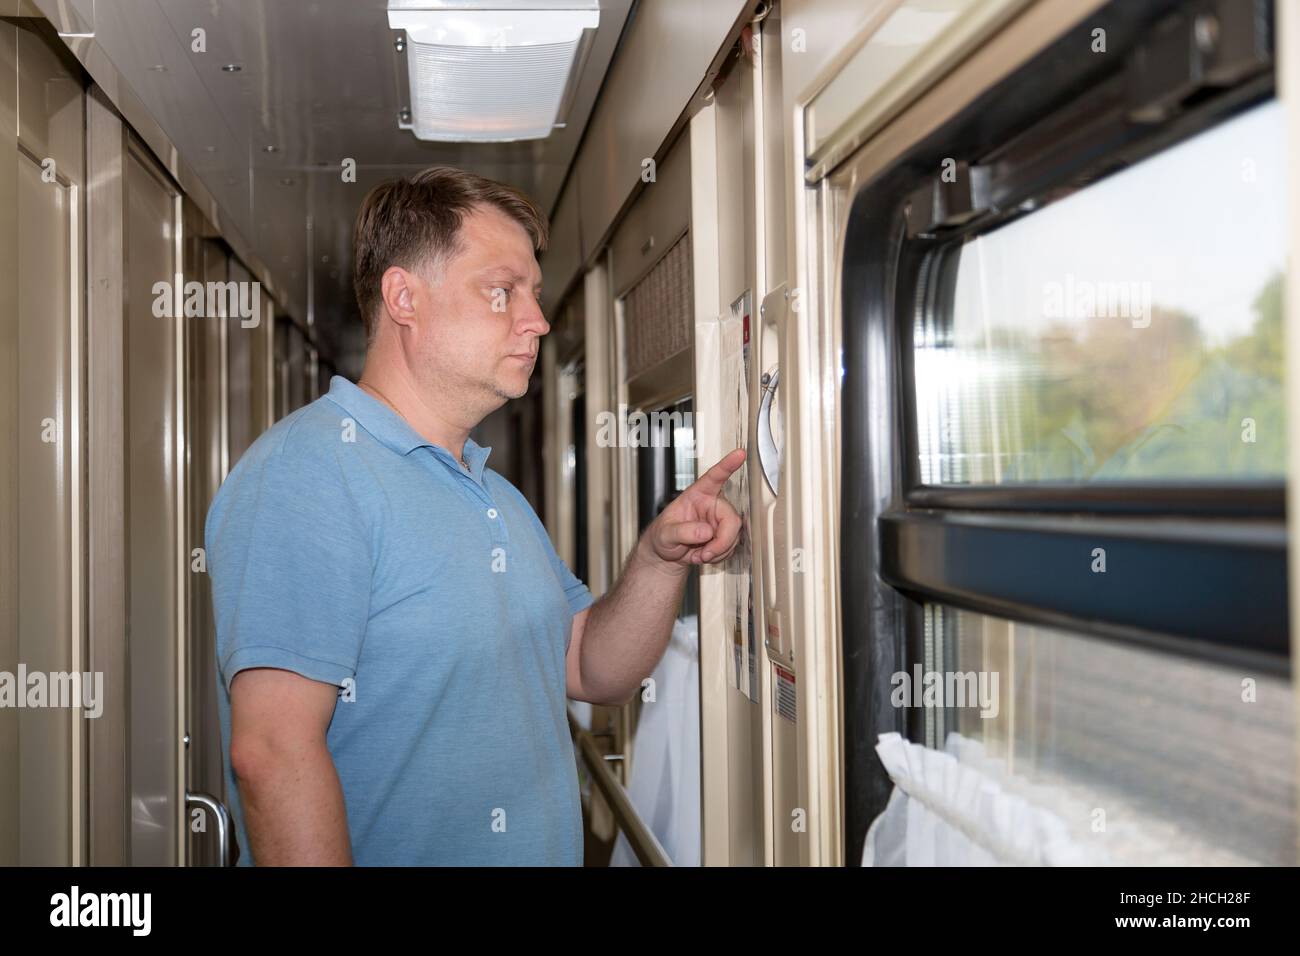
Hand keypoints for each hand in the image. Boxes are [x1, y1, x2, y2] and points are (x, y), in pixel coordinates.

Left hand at [641, 448, 745, 570]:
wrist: (666, 552)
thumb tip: (705, 531)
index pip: (713, 477)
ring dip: (719, 550)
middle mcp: (712, 504)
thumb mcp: (664, 534)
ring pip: (734, 535)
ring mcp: (720, 520)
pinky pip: (732, 546)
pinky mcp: (725, 534)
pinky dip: (720, 555)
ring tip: (699, 553)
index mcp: (697, 495)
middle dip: (722, 541)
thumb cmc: (663, 537)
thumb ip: (682, 531)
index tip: (739, 454)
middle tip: (706, 553)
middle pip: (731, 519)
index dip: (727, 465)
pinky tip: (705, 554)